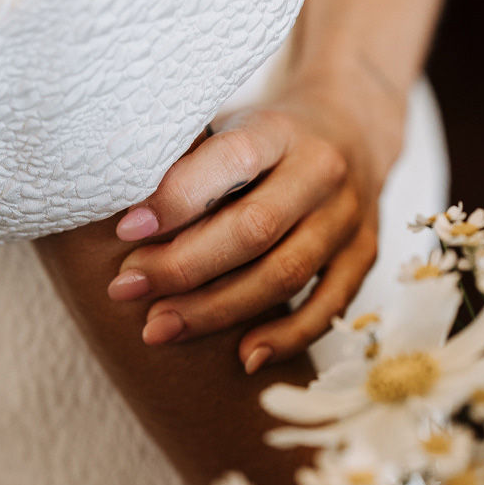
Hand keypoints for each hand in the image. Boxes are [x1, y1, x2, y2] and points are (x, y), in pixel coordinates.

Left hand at [107, 73, 400, 372]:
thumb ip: (186, 162)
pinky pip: (328, 307)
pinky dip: (286, 336)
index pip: (231, 161)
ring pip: (285, 274)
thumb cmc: (261, 138)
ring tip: (159, 328)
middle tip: (125, 289)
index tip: (125, 231)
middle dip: (184, 267)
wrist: (350, 128)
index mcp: (280, 129)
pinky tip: (243, 358)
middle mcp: (321, 171)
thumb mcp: (226, 127)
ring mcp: (348, 217)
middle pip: (254, 229)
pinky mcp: (364, 254)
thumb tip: (119, 208)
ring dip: (218, 310)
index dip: (177, 199)